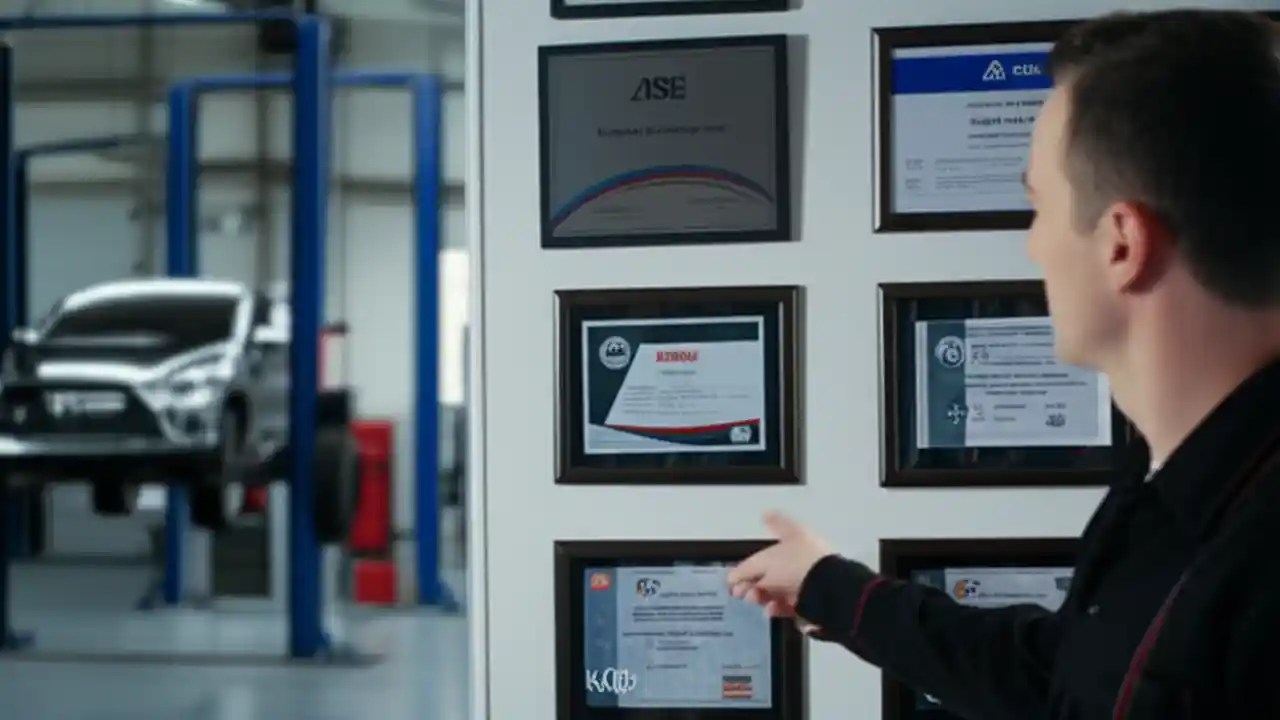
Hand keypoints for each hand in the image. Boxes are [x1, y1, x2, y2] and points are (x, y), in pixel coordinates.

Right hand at [727, 511, 834, 631]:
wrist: (827, 590)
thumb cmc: (798, 565)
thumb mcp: (764, 563)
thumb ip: (745, 569)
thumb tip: (733, 577)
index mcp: (796, 537)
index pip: (780, 525)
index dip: (771, 522)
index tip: (758, 529)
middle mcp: (803, 555)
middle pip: (772, 566)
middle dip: (752, 577)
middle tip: (739, 588)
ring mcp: (808, 578)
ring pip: (778, 586)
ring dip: (761, 593)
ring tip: (754, 598)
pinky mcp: (811, 600)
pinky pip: (788, 603)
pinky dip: (776, 606)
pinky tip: (769, 609)